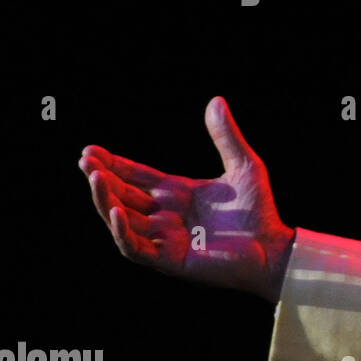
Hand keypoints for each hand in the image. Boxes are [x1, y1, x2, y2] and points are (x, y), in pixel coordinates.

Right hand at [79, 96, 295, 302]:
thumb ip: (226, 136)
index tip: (91, 150)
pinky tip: (116, 210)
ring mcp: (165, 239)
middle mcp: (166, 216)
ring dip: (106, 199)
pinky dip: (122, 231)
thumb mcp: (244, 165)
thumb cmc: (260, 211)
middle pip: (123, 196)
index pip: (137, 177)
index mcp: (178, 194)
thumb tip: (216, 100)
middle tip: (85, 159)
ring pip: (122, 220)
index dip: (114, 164)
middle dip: (102, 179)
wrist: (274, 248)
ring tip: (95, 177)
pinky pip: (135, 247)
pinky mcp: (170, 260)